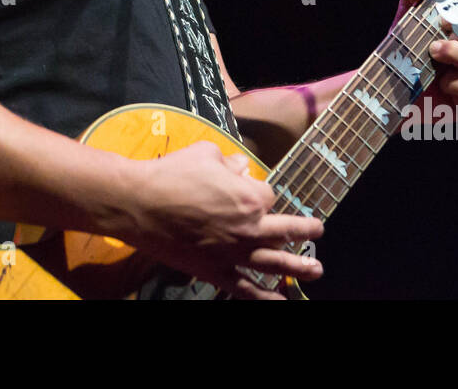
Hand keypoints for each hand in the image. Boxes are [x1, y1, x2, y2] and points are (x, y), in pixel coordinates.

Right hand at [113, 141, 323, 299]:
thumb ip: (230, 162)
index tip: (245, 187)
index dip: (258, 190)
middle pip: (286, 230)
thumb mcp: (206, 153)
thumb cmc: (172, 173)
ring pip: (275, 263)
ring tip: (316, 270)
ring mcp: (234, 253)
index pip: (268, 195)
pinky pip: (245, 289)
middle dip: (305, 230)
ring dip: (299, 267)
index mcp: (251, 196)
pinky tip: (280, 304)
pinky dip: (264, 299)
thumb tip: (242, 167)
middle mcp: (250, 228)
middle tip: (317, 230)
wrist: (139, 203)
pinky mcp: (215, 271)